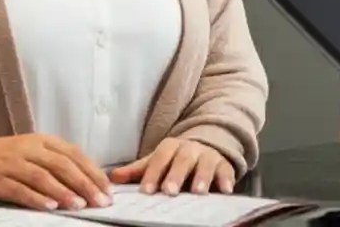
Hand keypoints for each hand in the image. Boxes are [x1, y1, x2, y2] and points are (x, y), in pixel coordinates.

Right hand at [0, 134, 111, 211]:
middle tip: (100, 200)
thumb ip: (59, 163)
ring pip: (42, 177)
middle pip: (62, 165)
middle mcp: (30, 149)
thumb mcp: (36, 152)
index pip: (74, 154)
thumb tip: (91, 181)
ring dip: (63, 192)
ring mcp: (13, 163)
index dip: (93, 172)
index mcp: (44, 141)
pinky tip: (50, 207)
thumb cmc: (10, 157)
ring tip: (80, 205)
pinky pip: (19, 189)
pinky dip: (36, 198)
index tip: (108, 189)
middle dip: (84, 184)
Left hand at [110, 139, 234, 194]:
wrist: (204, 148)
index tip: (146, 190)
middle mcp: (190, 149)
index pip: (159, 159)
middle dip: (176, 175)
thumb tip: (113, 178)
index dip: (153, 174)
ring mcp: (208, 155)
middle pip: (183, 160)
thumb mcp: (157, 162)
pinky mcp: (224, 164)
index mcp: (171, 147)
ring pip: (206, 164)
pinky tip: (226, 190)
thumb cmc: (176, 160)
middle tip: (169, 191)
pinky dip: (226, 179)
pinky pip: (226, 170)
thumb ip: (137, 171)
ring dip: (202, 177)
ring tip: (198, 192)